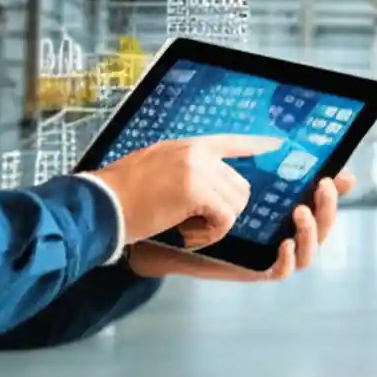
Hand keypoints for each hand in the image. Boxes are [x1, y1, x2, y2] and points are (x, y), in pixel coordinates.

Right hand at [91, 134, 283, 248]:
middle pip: (239, 184)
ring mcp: (198, 169)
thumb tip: (206, 181)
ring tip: (188, 230)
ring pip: (236, 202)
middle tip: (194, 224)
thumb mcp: (156, 165)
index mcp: (188, 145)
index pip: (232, 140)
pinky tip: (187, 236)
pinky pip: (226, 218)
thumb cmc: (121, 193)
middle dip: (224, 210)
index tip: (277, 144)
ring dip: (217, 224)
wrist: (99, 204)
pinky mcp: (196, 191)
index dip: (257, 144)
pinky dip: (211, 234)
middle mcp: (197, 152)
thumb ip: (184, 167)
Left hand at [126, 170, 353, 280]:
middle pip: (322, 224)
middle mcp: (279, 230)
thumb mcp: (220, 172)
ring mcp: (268, 252)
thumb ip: (247, 156)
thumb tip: (276, 140)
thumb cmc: (188, 198)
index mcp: (278, 206)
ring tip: (300, 212)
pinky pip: (281, 272)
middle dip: (329, 207)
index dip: (335, 190)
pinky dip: (289, 259)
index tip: (341, 174)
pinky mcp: (252, 271)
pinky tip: (285, 243)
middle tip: (323, 186)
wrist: (157, 225)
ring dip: (313, 231)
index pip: (316, 199)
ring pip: (309, 251)